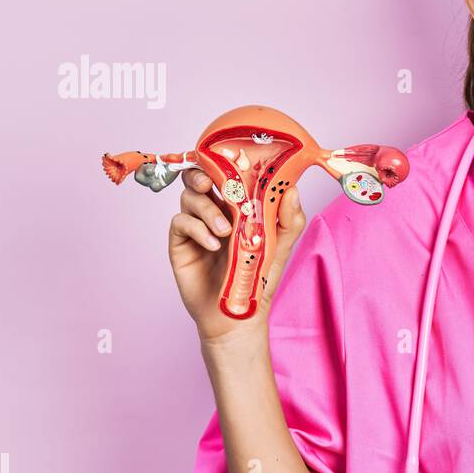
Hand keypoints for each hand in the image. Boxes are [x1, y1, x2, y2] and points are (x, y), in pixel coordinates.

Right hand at [168, 167, 307, 345]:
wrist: (238, 313)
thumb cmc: (259, 278)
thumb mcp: (281, 246)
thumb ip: (289, 219)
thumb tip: (293, 189)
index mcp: (237, 205)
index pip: (227, 174)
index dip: (225, 163)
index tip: (232, 159)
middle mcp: (214, 210)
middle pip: (199, 177)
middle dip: (203, 174)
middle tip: (211, 183)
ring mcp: (196, 225)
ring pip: (190, 197)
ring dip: (207, 209)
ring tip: (225, 231)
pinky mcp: (181, 242)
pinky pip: (180, 222)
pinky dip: (197, 228)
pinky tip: (213, 245)